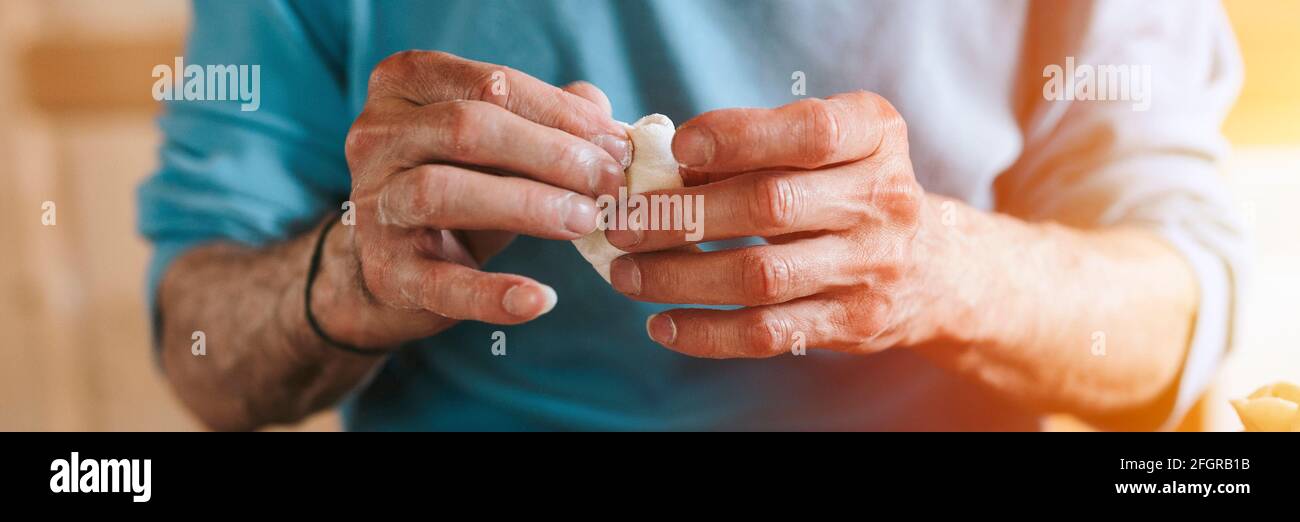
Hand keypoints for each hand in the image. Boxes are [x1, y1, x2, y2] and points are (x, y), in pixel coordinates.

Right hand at [319, 50, 631, 348]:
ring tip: (584, 221)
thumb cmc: (458, 183)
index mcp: (406, 84)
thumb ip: (548, 117)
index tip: (616, 144)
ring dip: (526, 206)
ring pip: (442, 191)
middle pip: (468, 129)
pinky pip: (440, 283)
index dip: (562, 114)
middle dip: (551, 154)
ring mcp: (374, 203)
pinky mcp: (384, 271)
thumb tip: (602, 113)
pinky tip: (540, 300)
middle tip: (609, 182)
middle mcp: (377, 136)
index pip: (491, 85)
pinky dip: (493, 293)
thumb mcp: (498, 144)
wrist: (393, 263)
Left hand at [606, 91, 955, 357]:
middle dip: (683, 216)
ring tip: (626, 275)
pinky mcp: (851, 323)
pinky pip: (768, 333)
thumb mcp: (827, 147)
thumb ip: (758, 146)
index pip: (810, 132)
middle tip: (622, 224)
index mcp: (875, 135)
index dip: (739, 138)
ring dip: (681, 277)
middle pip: (771, 206)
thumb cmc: (850, 188)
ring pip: (761, 277)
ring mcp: (870, 267)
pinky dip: (707, 333)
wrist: (934, 266)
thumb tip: (662, 172)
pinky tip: (663, 324)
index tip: (678, 149)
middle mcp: (882, 200)